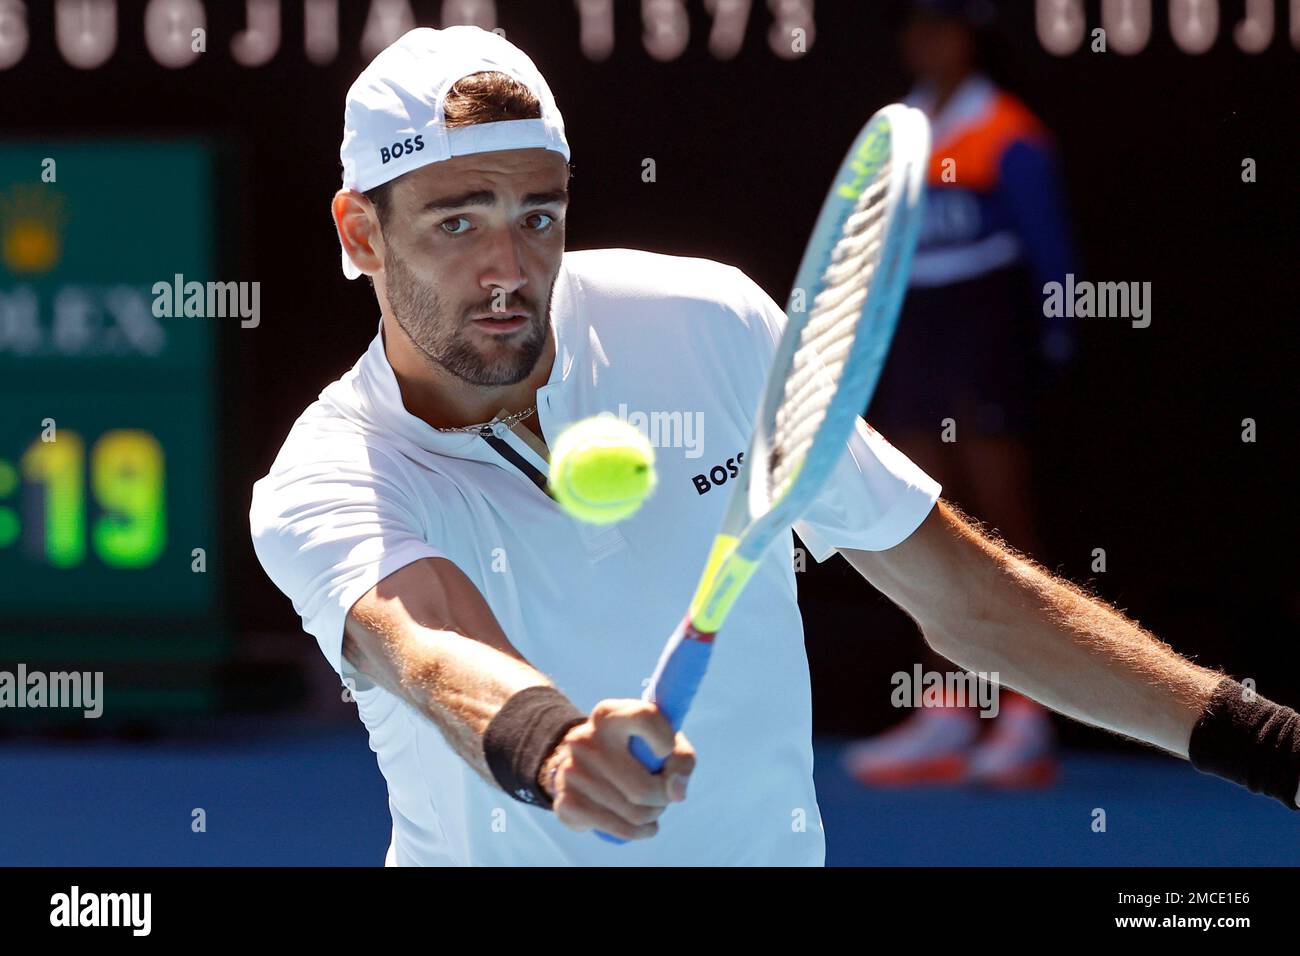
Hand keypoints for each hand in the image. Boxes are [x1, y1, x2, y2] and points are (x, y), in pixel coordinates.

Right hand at [540, 699, 695, 840]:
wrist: (581, 762)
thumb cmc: (633, 750)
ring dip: (653, 816)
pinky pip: (620, 829)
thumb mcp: (660, 740)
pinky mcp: (567, 803)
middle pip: (643, 789)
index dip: (665, 739)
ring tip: (651, 807)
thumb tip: (676, 793)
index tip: (666, 750)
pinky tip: (642, 825)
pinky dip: (639, 832)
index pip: (644, 719)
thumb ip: (680, 759)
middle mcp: (584, 740)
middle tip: (664, 794)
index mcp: (608, 715)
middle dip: (663, 798)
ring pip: (635, 814)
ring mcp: (572, 772)